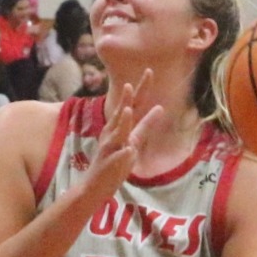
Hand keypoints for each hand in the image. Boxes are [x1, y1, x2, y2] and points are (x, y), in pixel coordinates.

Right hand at [82, 70, 163, 199]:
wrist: (96, 186)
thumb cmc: (116, 162)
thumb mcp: (134, 142)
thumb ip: (145, 126)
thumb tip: (159, 108)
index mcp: (119, 127)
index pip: (133, 104)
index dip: (141, 89)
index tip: (149, 71)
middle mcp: (112, 134)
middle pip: (121, 113)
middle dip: (126, 99)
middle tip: (130, 83)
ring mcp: (109, 149)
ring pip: (117, 134)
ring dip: (122, 122)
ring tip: (128, 110)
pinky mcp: (108, 164)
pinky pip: (117, 158)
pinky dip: (123, 154)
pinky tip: (129, 150)